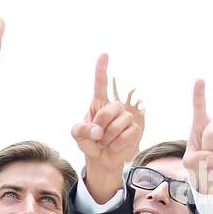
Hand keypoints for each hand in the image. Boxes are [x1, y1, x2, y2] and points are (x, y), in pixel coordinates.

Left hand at [72, 54, 144, 199]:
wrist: (101, 158)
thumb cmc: (89, 142)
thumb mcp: (77, 135)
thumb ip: (80, 130)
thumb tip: (97, 130)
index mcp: (98, 104)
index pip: (100, 84)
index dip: (101, 70)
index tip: (104, 54)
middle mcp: (114, 107)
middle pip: (111, 108)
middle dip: (101, 124)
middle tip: (97, 135)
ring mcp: (126, 117)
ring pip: (120, 122)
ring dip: (109, 137)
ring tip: (105, 142)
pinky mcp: (135, 129)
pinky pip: (128, 134)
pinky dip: (118, 144)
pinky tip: (114, 146)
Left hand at [183, 80, 212, 194]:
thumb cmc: (199, 163)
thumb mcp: (189, 163)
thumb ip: (194, 160)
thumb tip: (212, 157)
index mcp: (201, 123)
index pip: (199, 106)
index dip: (199, 93)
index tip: (199, 79)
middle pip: (212, 133)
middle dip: (206, 150)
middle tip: (206, 158)